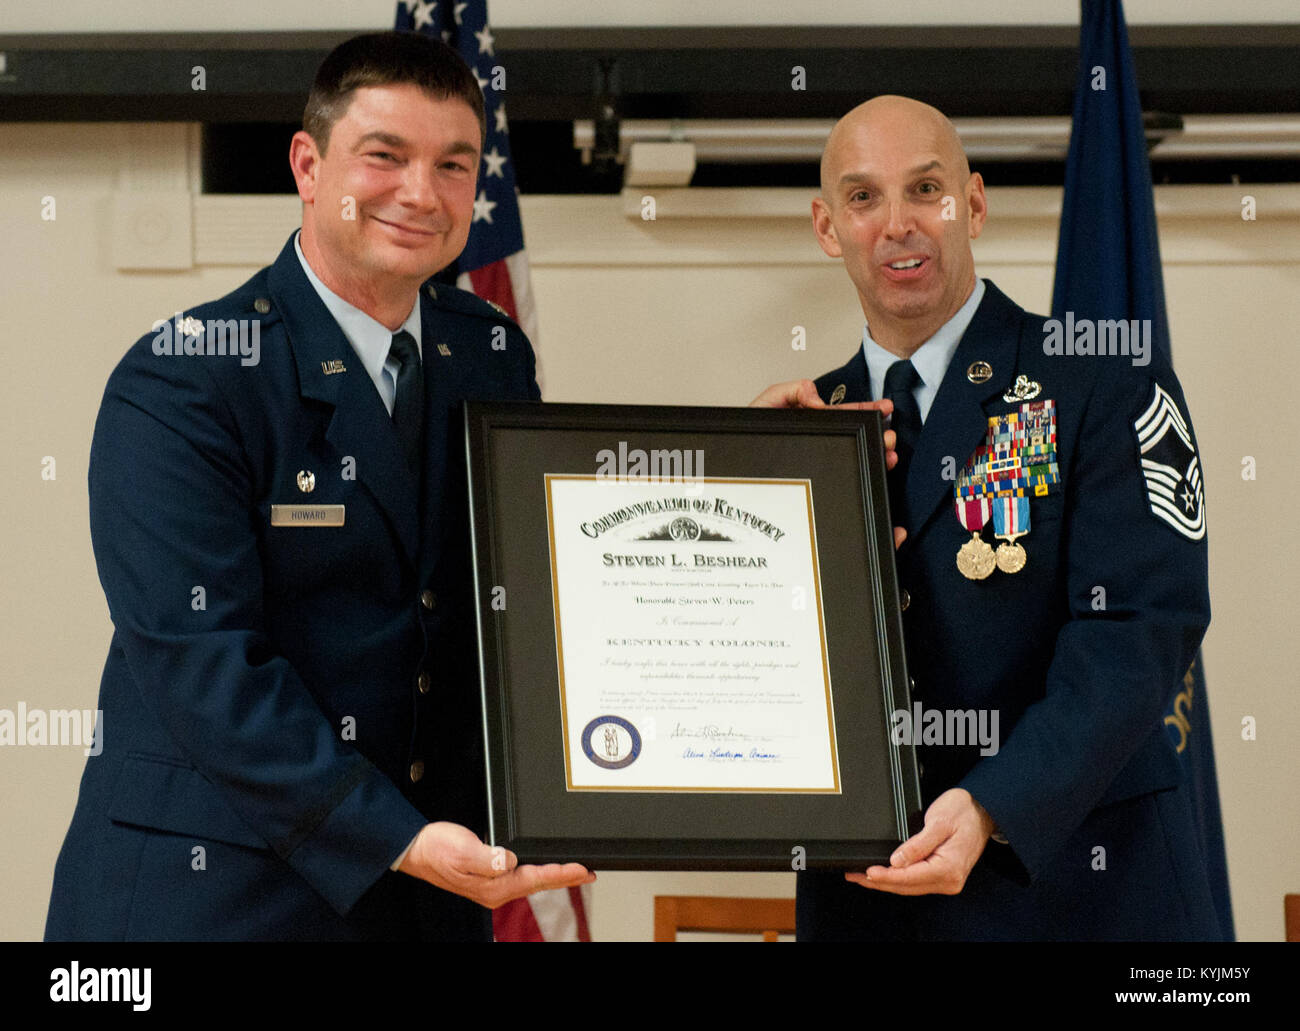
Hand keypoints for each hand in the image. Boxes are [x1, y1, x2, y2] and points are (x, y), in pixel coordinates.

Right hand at [398, 821, 594, 908]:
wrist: (415, 849)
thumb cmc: (436, 848)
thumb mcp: (463, 850)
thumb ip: (488, 858)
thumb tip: (509, 861)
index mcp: (494, 885)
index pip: (537, 878)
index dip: (563, 874)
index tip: (583, 870)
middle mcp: (495, 890)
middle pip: (539, 883)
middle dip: (565, 878)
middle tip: (589, 873)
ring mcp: (491, 886)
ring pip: (531, 881)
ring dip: (553, 876)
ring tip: (574, 872)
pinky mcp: (487, 878)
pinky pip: (520, 877)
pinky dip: (537, 872)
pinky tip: (542, 868)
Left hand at [749, 380, 898, 470]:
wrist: (730, 463)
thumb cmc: (747, 435)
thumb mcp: (766, 404)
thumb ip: (791, 391)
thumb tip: (818, 400)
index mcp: (810, 421)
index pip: (845, 415)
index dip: (866, 412)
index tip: (884, 410)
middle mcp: (819, 440)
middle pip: (856, 438)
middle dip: (879, 436)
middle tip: (890, 438)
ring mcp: (819, 459)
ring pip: (854, 457)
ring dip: (875, 456)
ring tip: (888, 456)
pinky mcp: (815, 479)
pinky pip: (841, 477)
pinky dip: (859, 477)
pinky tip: (876, 477)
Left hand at [845, 788, 993, 895]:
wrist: (982, 810)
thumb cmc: (964, 812)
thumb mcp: (939, 823)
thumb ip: (918, 845)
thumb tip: (896, 861)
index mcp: (949, 868)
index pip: (910, 878)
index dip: (885, 876)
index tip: (867, 872)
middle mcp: (949, 880)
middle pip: (906, 886)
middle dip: (879, 882)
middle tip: (854, 875)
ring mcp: (946, 880)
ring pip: (909, 886)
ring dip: (885, 882)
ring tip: (861, 875)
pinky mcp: (942, 875)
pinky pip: (915, 881)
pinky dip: (897, 878)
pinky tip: (883, 874)